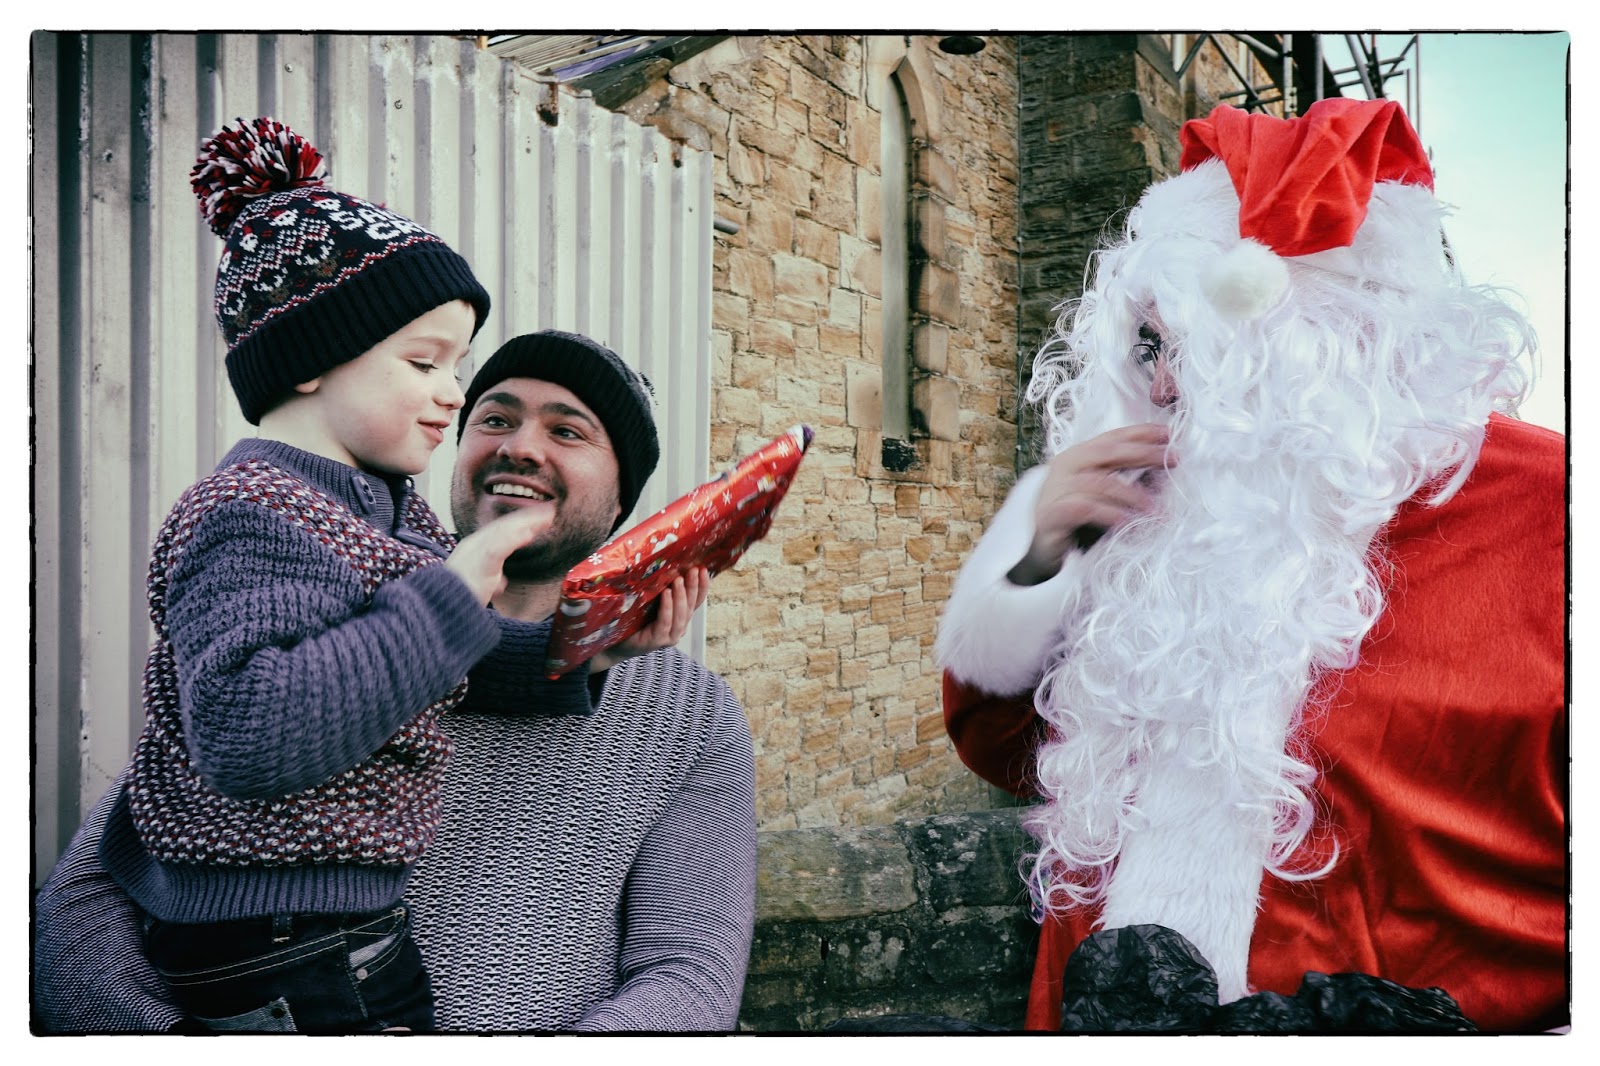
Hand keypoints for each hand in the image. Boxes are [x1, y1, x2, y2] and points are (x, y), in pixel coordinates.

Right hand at [445, 505, 553, 604]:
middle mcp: (474, 545)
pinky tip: (528, 533)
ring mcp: (475, 551)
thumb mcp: (477, 586)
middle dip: (528, 517)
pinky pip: (498, 547)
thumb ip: (491, 580)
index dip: (521, 523)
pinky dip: (514, 539)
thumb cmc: (455, 599)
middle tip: (550, 511)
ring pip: (504, 531)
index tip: (540, 519)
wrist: (438, 607)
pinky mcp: (479, 562)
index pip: (501, 531)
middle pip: (505, 526)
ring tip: (546, 517)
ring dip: (527, 522)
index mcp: (474, 549)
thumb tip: (501, 582)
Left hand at [589, 566, 709, 671]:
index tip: (703, 570)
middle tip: (693, 571)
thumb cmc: (635, 620)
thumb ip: (663, 590)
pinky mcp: (657, 640)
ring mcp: (670, 636)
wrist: (617, 643)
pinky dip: (667, 607)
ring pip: (681, 615)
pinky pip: (665, 622)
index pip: (696, 601)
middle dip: (693, 587)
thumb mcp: (653, 602)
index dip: (702, 586)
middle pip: (690, 606)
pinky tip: (666, 594)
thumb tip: (669, 566)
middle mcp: (679, 627)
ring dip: (681, 596)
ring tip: (679, 580)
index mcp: (681, 617)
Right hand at [1008, 423, 1171, 585]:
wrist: (1040, 547)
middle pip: (1108, 452)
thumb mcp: (1101, 492)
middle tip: (1173, 460)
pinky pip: (1085, 509)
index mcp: (1078, 456)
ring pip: (1100, 482)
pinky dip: (1109, 514)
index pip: (1111, 437)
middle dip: (1144, 454)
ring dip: (1132, 494)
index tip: (1168, 433)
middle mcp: (1065, 466)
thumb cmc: (1076, 519)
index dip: (1140, 433)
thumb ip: (1122, 477)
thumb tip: (1162, 467)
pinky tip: (1127, 522)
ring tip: (1155, 507)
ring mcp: (1056, 489)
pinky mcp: (1052, 514)